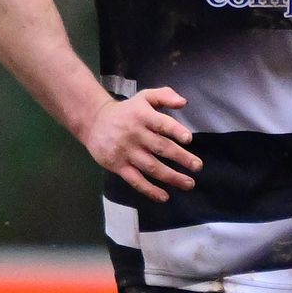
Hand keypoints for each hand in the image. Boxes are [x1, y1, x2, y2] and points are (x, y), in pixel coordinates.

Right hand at [79, 87, 200, 201]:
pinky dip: (150, 190)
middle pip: (160, 147)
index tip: (188, 139)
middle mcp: (135, 134)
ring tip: (189, 183)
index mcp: (143, 116)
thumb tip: (184, 102)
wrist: (94, 121)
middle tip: (197, 166)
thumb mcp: (145, 97)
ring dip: (171, 177)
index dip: (175, 130)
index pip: (161, 124)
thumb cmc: (127, 111)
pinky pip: (135, 180)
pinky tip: (164, 196)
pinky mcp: (118, 166)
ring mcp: (126, 152)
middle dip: (181, 158)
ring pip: (151, 167)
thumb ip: (165, 96)